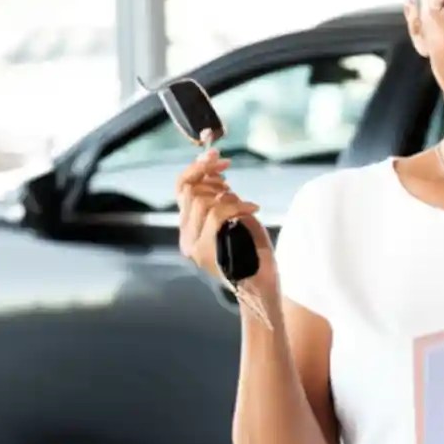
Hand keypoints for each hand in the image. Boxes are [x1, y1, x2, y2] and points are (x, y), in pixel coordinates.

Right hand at [175, 148, 279, 304]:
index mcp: (191, 229)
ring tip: (245, 205)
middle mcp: (186, 237)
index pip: (181, 189)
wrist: (262, 288)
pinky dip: (237, 206)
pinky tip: (252, 209)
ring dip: (227, 195)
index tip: (215, 155)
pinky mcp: (205, 250)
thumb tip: (215, 173)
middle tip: (229, 171)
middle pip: (189, 190)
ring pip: (202, 201)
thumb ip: (223, 198)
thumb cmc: (254, 254)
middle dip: (210, 173)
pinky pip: (217, 214)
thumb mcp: (238, 218)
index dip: (197, 168)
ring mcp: (194, 245)